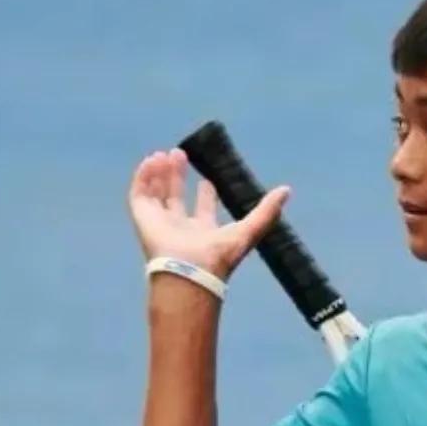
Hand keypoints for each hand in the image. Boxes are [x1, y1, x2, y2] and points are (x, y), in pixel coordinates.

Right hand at [127, 149, 290, 278]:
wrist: (189, 271)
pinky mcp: (143, 218)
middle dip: (178, 177)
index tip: (208, 178)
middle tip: (181, 155)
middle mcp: (181, 228)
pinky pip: (140, 193)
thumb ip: (267, 211)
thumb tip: (287, 190)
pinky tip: (152, 161)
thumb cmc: (219, 255)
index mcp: (205, 232)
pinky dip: (144, 176)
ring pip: (157, 194)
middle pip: (177, 198)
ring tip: (165, 154)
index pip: (203, 209)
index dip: (206, 193)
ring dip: (160, 174)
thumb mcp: (249, 230)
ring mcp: (160, 223)